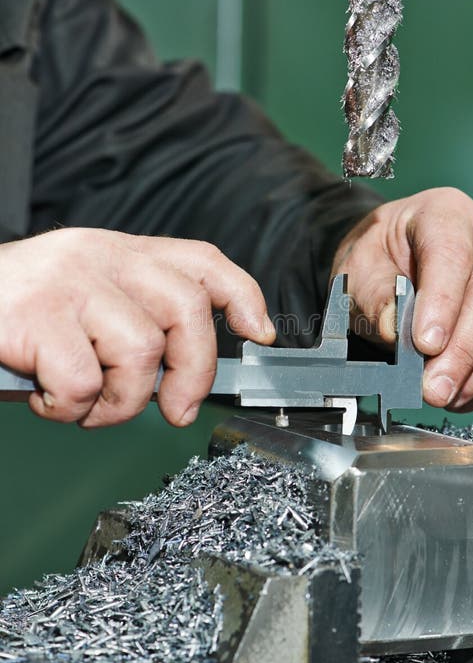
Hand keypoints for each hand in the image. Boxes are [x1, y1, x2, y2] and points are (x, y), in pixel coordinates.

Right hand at [0, 229, 274, 426]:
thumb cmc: (17, 321)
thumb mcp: (83, 305)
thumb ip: (132, 321)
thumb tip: (182, 379)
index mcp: (117, 253)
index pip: (199, 260)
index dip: (240, 295)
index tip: (257, 332)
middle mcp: (99, 257)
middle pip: (186, 311)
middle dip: (191, 374)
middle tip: (174, 409)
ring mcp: (68, 282)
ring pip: (140, 353)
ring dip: (119, 401)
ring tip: (86, 403)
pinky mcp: (37, 315)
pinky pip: (85, 381)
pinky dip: (72, 408)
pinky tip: (48, 399)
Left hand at [332, 188, 472, 410]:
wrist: (391, 260)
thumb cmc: (377, 260)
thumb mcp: (357, 271)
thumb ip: (373, 298)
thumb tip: (394, 331)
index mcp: (443, 212)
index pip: (452, 254)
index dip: (442, 302)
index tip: (424, 344)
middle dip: (463, 350)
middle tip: (433, 388)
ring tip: (447, 396)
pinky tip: (465, 394)